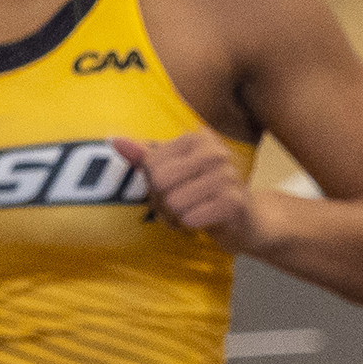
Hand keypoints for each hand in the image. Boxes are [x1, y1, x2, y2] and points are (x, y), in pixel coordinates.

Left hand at [114, 129, 263, 254]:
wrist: (248, 219)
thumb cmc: (205, 193)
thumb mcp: (176, 171)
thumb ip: (145, 156)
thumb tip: (114, 141)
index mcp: (199, 138)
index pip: (150, 164)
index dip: (153, 184)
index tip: (173, 188)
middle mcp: (216, 152)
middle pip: (159, 182)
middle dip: (162, 201)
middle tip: (180, 204)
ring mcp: (228, 176)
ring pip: (173, 202)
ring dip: (176, 216)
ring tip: (192, 213)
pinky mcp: (234, 202)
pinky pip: (190, 218)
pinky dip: (190, 225)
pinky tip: (203, 222)